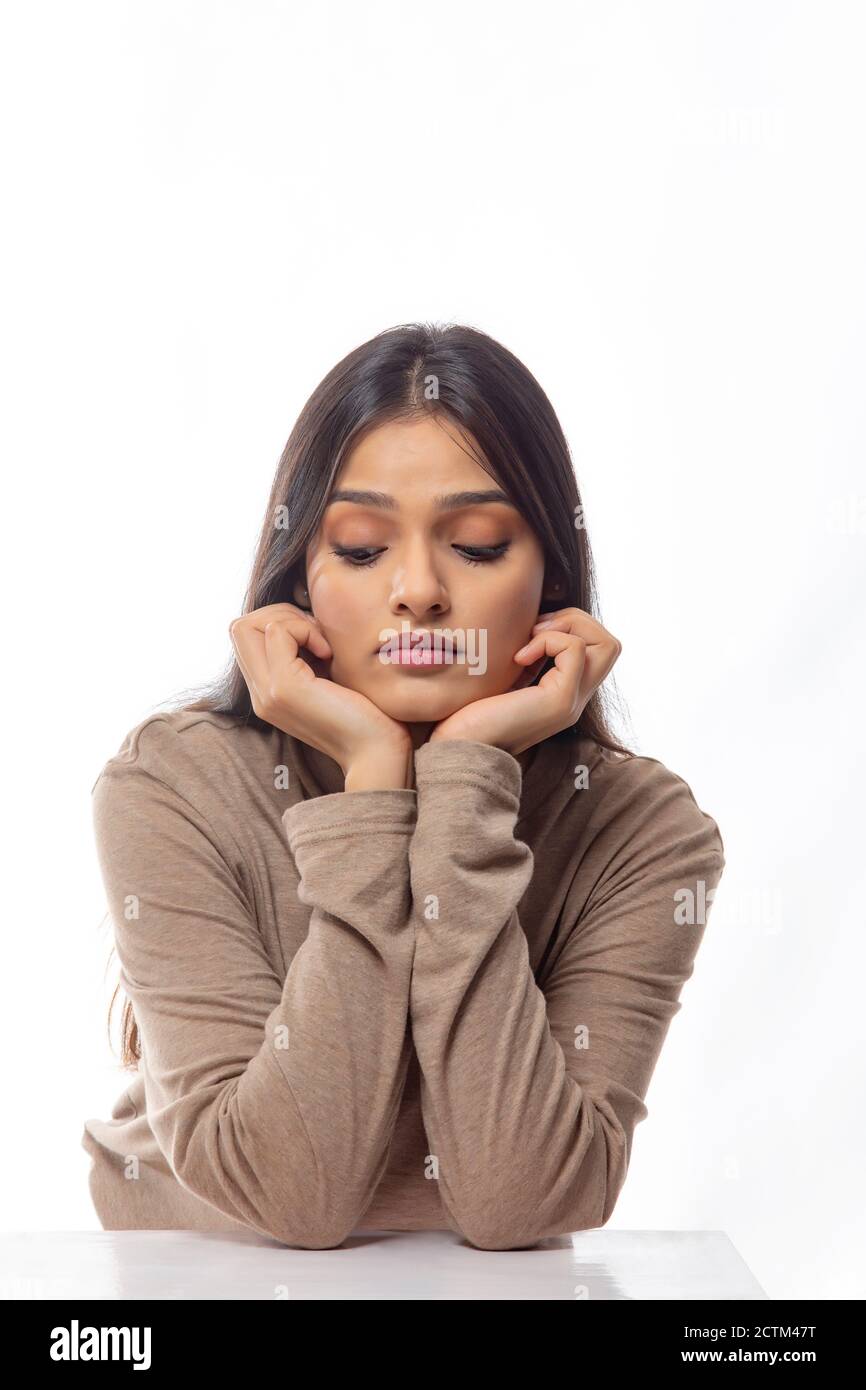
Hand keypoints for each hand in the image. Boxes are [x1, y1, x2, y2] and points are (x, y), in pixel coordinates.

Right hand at [229, 603, 412, 777]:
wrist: (377, 752)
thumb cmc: (366, 714)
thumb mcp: (327, 678)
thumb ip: (306, 655)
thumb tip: (302, 616)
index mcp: (267, 693)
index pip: (245, 636)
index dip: (279, 621)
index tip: (316, 638)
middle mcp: (259, 695)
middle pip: (240, 627)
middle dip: (280, 614)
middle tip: (317, 635)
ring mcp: (268, 693)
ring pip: (248, 625)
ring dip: (290, 621)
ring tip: (322, 644)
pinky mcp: (284, 688)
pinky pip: (277, 632)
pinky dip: (305, 630)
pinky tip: (328, 654)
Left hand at [427, 607, 621, 756]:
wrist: (456, 746)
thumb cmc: (469, 713)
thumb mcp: (506, 676)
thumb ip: (528, 656)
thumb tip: (536, 620)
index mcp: (564, 693)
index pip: (599, 649)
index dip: (571, 626)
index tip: (533, 631)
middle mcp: (575, 700)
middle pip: (610, 644)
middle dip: (575, 621)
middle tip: (536, 630)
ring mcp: (571, 702)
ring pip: (606, 644)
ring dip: (567, 627)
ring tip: (532, 639)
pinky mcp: (560, 701)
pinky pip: (575, 649)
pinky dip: (547, 640)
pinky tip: (519, 658)